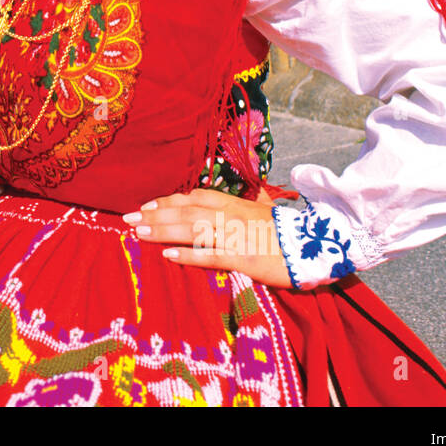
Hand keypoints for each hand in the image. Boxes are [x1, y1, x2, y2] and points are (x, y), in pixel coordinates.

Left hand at [122, 188, 292, 288]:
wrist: (318, 245)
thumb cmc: (289, 229)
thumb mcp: (267, 208)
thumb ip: (254, 198)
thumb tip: (249, 187)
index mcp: (234, 203)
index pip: (193, 197)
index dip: (167, 201)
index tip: (145, 206)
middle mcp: (230, 215)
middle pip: (186, 211)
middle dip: (154, 214)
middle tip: (127, 219)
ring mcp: (236, 235)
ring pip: (193, 229)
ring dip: (163, 230)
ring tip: (138, 232)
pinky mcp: (243, 257)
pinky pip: (212, 255)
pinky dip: (189, 255)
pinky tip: (168, 256)